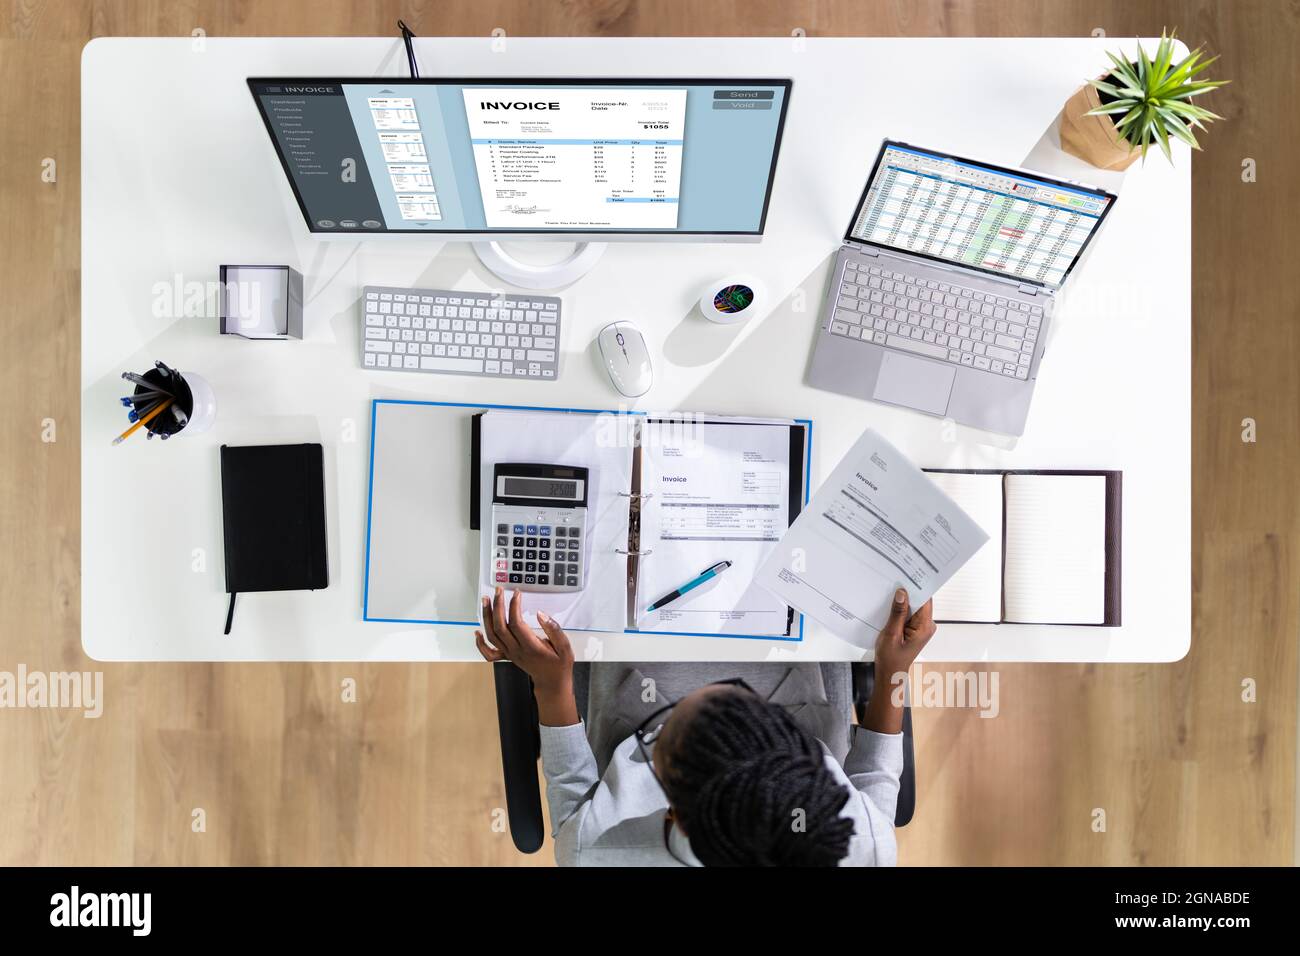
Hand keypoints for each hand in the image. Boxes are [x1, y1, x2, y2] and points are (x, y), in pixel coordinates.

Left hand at [475, 588, 578, 725]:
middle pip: (500, 627)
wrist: (552, 683)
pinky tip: (477, 631)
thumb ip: (554, 630)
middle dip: (497, 606)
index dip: (514, 606)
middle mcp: (516, 651)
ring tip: (486, 600)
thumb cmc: (559, 665)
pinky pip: (488, 652)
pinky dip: (479, 643)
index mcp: (531, 647)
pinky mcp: (507, 656)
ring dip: (486, 617)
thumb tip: (541, 614)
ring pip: (492, 635)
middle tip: (499, 591)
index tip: (517, 593)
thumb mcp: (565, 648)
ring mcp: (510, 654)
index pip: (516, 623)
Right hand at [862, 589, 935, 735]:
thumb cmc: (890, 659)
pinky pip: (909, 612)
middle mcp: (926, 625)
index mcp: (924, 626)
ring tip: (889, 589)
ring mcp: (921, 626)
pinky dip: (900, 608)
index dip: (917, 586)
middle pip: (920, 600)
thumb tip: (903, 593)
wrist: (890, 674)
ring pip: (914, 606)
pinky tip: (889, 604)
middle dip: (908, 591)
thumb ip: (898, 613)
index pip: (925, 599)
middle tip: (894, 578)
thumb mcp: (891, 634)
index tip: (907, 574)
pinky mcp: (914, 627)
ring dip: (903, 600)